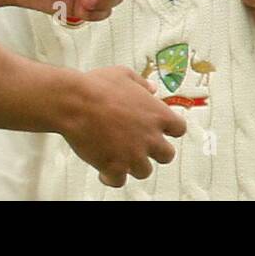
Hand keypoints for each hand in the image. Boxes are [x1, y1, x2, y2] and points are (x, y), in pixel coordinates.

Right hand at [62, 66, 186, 187]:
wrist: (75, 103)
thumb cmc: (97, 87)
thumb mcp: (124, 75)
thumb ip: (142, 83)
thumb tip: (152, 88)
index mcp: (157, 114)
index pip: (179, 128)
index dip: (170, 129)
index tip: (162, 129)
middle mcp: (150, 136)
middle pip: (167, 155)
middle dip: (156, 152)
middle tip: (142, 146)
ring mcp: (133, 154)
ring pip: (144, 171)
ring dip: (133, 165)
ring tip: (121, 157)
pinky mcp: (115, 167)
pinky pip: (119, 181)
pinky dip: (112, 177)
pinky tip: (104, 171)